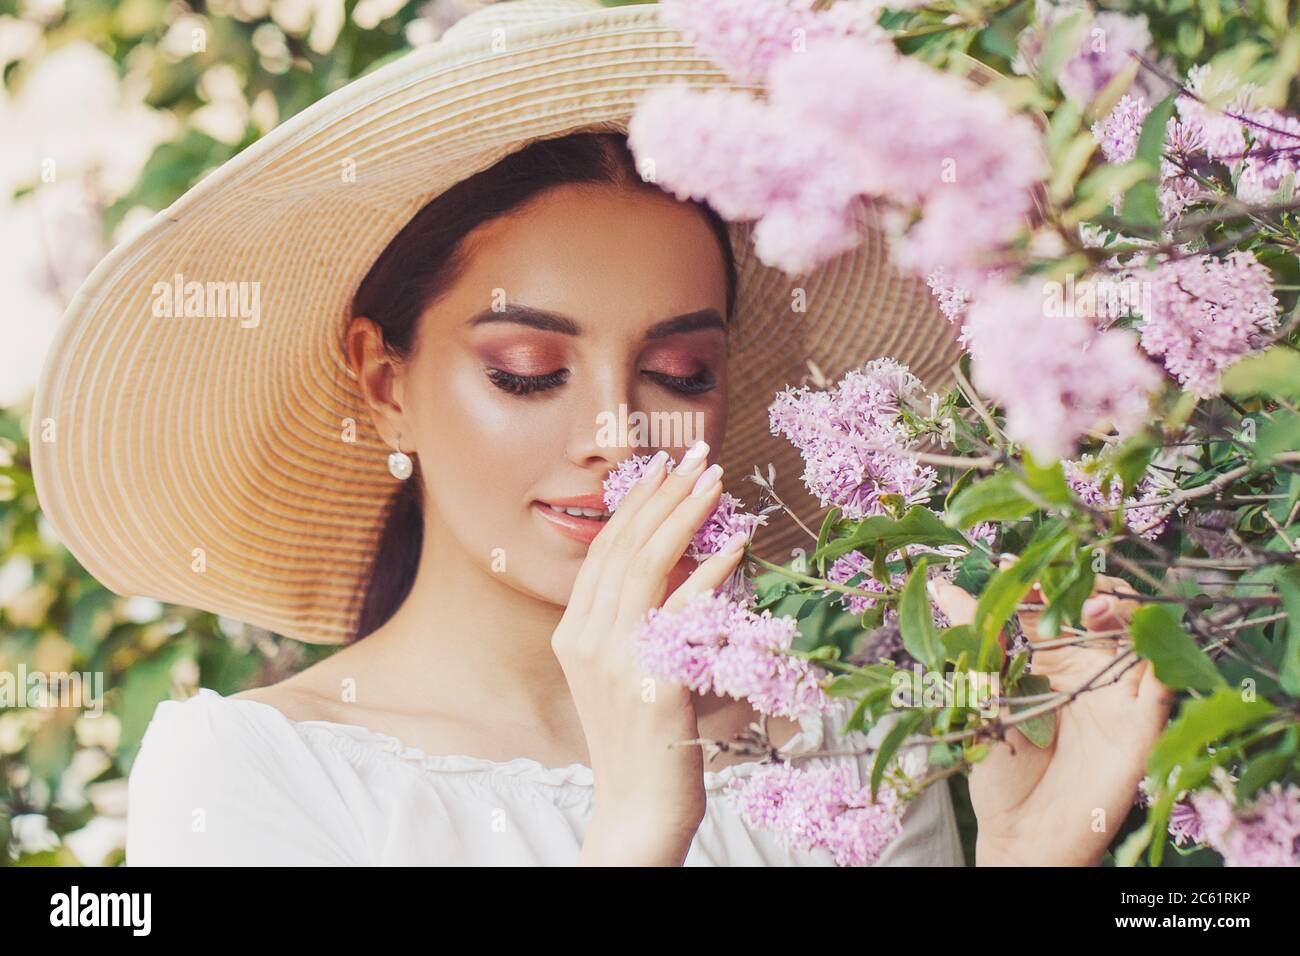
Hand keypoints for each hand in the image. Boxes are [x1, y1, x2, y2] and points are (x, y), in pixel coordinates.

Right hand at [551, 441, 747, 865]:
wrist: (637, 811)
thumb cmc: (641, 740)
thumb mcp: (627, 670)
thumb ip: (639, 619)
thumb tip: (680, 561)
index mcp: (573, 634)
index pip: (604, 551)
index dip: (635, 503)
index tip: (664, 466)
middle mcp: (585, 641)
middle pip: (624, 548)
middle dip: (664, 494)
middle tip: (699, 454)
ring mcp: (615, 663)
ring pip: (648, 568)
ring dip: (686, 518)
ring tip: (717, 483)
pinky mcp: (652, 686)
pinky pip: (682, 616)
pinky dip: (710, 576)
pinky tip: (736, 548)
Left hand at [931, 565, 1174, 865]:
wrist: (1023, 832)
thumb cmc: (998, 768)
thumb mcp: (979, 696)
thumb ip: (972, 639)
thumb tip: (942, 585)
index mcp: (1046, 654)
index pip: (1052, 600)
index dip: (1038, 577)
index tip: (1011, 562)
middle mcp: (1087, 665)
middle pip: (1101, 603)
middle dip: (1086, 583)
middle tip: (1061, 583)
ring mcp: (1118, 689)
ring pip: (1138, 629)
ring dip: (1123, 608)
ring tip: (1095, 607)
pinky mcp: (1143, 720)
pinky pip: (1163, 677)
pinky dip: (1156, 651)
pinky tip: (1135, 636)